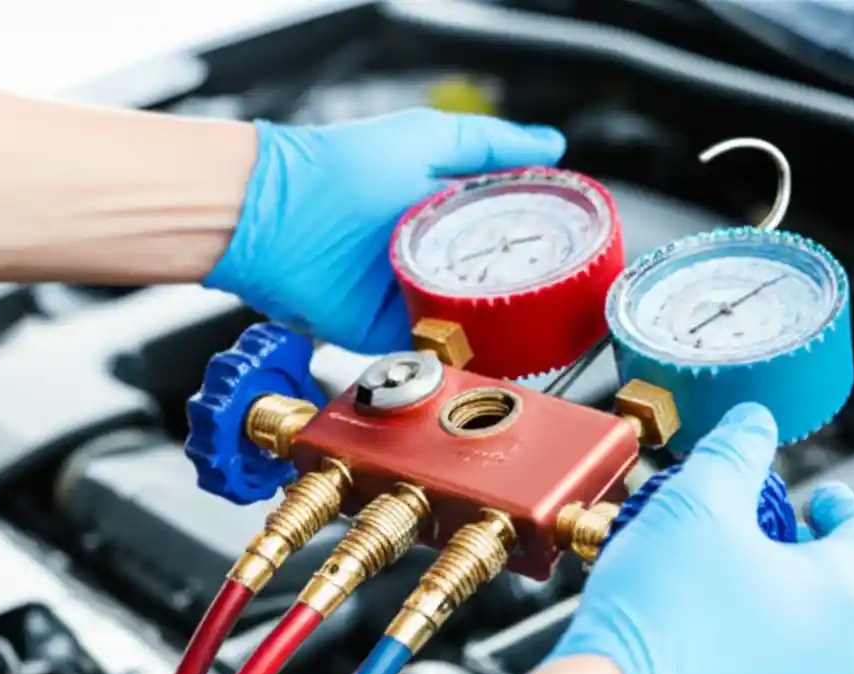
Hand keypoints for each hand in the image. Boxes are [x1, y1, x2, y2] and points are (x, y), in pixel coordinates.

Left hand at [204, 109, 566, 352]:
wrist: (276, 216)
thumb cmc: (341, 168)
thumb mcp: (430, 138)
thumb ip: (491, 144)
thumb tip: (550, 146)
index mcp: (441, 210)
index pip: (505, 229)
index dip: (541, 241)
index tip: (577, 252)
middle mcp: (428, 254)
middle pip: (495, 283)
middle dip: (527, 296)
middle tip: (565, 305)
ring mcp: (409, 294)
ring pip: (471, 321)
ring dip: (498, 330)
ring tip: (537, 334)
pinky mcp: (387, 331)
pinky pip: (433, 348)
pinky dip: (456, 355)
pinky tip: (489, 355)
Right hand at [547, 403, 853, 673]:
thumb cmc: (660, 617)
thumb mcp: (699, 501)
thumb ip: (737, 449)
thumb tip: (754, 422)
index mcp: (839, 599)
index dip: (843, 502)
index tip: (822, 493)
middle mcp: (835, 661)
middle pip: (830, 585)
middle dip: (790, 547)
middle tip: (746, 529)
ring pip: (797, 632)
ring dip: (763, 595)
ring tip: (707, 575)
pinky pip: (766, 673)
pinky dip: (741, 641)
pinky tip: (692, 625)